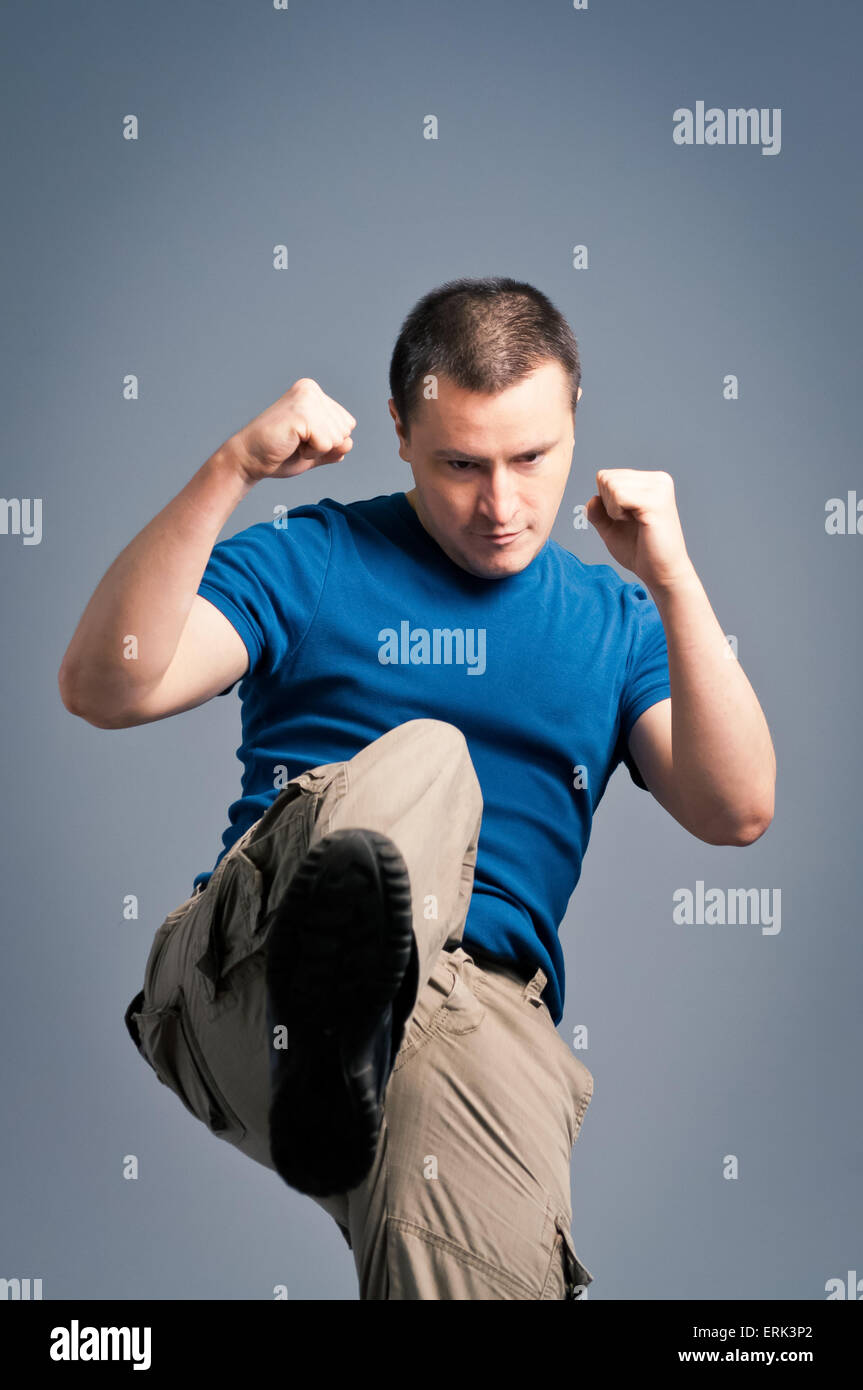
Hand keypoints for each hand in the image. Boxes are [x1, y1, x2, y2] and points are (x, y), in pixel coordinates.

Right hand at [228, 378, 356, 485]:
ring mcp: (306, 399)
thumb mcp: (314, 451)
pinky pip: (326, 444)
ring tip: (293, 442)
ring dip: (317, 449)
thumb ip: (334, 447)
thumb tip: (348, 443)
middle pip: (346, 430)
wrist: (249, 459)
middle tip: (296, 442)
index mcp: (314, 393)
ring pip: (338, 437)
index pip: (348, 424)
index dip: (328, 442)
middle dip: (324, 445)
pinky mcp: (301, 413)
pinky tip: (292, 444)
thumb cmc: (278, 454)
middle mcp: (311, 390)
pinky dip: (311, 452)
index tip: (302, 439)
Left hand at [585, 469, 693, 591]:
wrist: (661, 572)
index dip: (605, 502)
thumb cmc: (640, 551)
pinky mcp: (655, 501)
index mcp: (650, 481)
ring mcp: (659, 488)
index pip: (606, 476)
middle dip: (608, 505)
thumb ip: (598, 513)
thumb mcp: (611, 529)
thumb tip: (592, 499)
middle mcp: (657, 479)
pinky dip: (617, 513)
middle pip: (606, 478)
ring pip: (611, 485)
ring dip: (613, 510)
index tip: (626, 518)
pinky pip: (618, 495)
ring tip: (634, 523)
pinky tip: (635, 523)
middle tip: (629, 523)